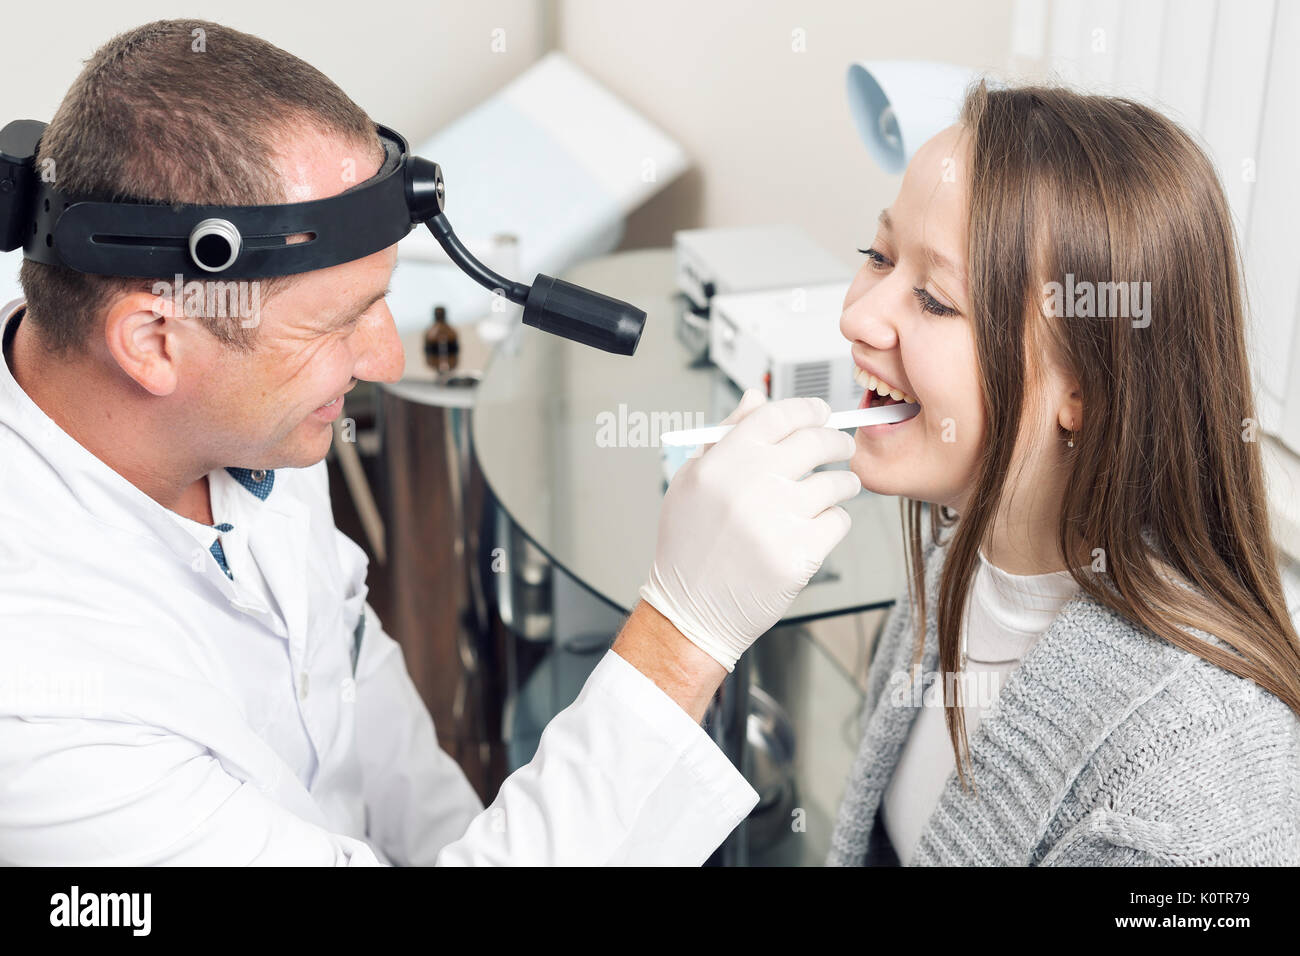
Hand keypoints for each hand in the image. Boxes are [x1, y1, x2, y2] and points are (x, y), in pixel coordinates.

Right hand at [639, 390, 860, 670]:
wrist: (690, 609)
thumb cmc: (689, 546)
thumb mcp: (692, 481)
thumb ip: (727, 435)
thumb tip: (757, 397)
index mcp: (722, 463)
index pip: (778, 415)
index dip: (807, 409)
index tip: (820, 412)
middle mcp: (750, 486)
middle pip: (815, 442)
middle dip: (836, 441)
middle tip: (841, 447)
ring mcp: (777, 521)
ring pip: (836, 483)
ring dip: (843, 483)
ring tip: (838, 488)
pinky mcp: (799, 555)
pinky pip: (838, 521)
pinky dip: (834, 521)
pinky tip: (816, 526)